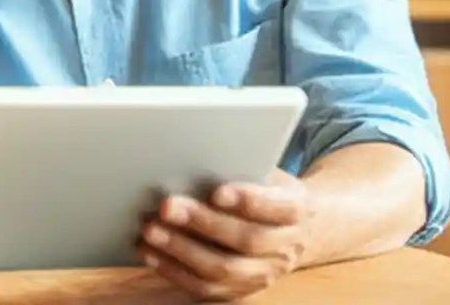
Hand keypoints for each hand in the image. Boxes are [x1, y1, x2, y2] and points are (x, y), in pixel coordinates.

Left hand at [138, 169, 314, 301]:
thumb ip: (242, 169)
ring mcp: (266, 273)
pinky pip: (208, 289)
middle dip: (203, 223)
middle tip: (167, 206)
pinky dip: (175, 271)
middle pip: (247, 240)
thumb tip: (196, 158)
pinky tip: (150, 253)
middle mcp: (286, 247)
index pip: (278, 207)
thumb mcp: (267, 173)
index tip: (217, 191)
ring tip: (152, 231)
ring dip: (183, 251)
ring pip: (226, 270)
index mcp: (297, 210)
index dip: (248, 200)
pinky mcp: (243, 291)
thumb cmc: (269, 191)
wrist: (299, 229)